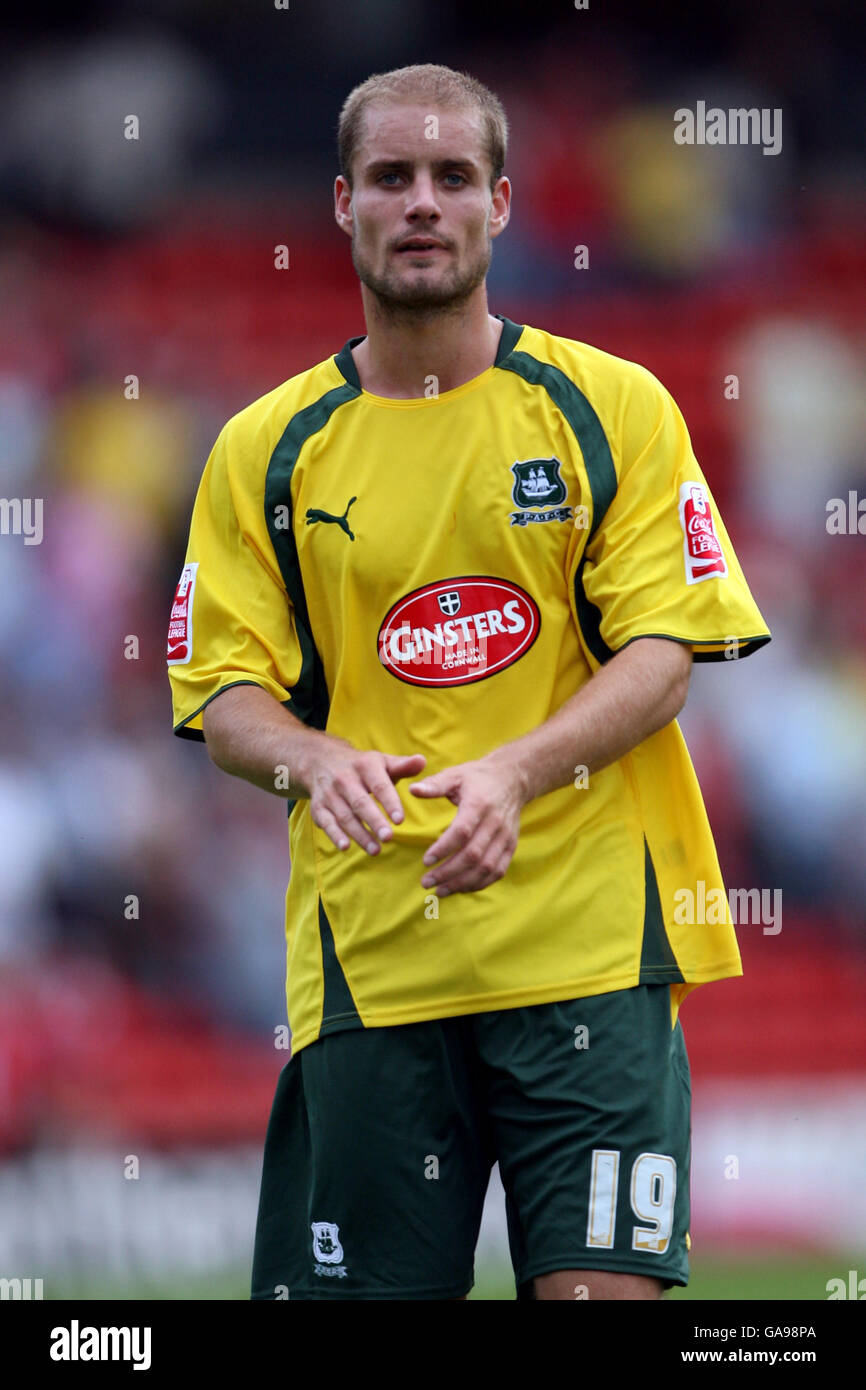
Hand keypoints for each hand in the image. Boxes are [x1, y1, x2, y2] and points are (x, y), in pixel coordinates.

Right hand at [307, 743, 425, 854]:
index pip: (379, 785)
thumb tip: (422, 761)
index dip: (390, 802)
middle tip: (388, 837)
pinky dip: (335, 835)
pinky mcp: (319, 807)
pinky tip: (346, 847)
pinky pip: (326, 822)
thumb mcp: (382, 762)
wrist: (321, 761)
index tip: (400, 820)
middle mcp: (345, 779)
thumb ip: (403, 766)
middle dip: (374, 821)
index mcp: (365, 765)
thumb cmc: (362, 767)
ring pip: (345, 816)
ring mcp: (330, 794)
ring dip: (360, 834)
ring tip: (376, 850)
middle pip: (360, 803)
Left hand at [409, 754, 525, 895]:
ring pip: (486, 867)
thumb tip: (412, 789)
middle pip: (473, 855)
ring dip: (462, 883)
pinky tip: (460, 888)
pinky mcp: (511, 846)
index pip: (462, 832)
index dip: (444, 848)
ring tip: (440, 891)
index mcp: (479, 805)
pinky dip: (479, 884)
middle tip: (426, 882)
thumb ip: (434, 784)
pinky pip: (498, 871)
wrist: (511, 779)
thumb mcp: (455, 775)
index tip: (426, 861)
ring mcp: (505, 837)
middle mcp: (495, 823)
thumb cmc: (477, 778)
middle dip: (448, 872)